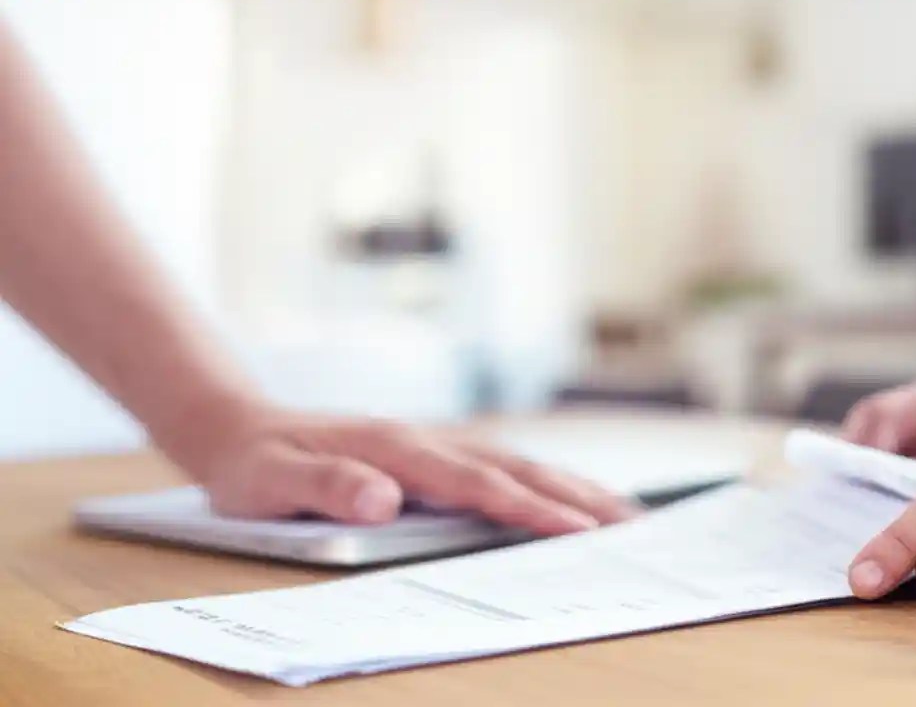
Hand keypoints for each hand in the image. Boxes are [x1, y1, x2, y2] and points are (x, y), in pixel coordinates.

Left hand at [160, 404, 639, 534]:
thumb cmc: (254, 464)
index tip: (581, 531)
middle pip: (517, 468)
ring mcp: (433, 443)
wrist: (237, 425)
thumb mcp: (271, 482)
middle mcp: (425, 440)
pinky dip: (544, 482)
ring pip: (518, 463)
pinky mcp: (431, 453)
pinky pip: (501, 467)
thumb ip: (328, 487)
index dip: (532, 509)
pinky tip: (565, 496)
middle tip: (635, 527)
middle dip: (580, 497)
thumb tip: (384, 500)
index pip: (478, 486)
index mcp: (396, 449)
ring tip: (624, 514)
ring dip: (573, 487)